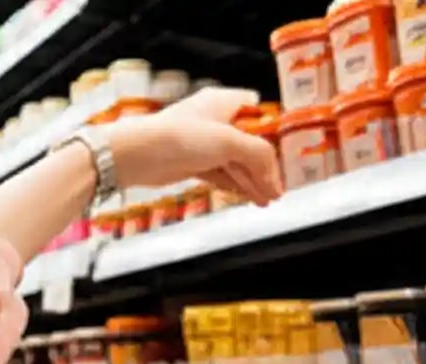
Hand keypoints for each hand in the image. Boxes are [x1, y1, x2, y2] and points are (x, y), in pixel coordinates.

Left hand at [109, 87, 284, 205]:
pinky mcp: (190, 164)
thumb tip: (274, 174)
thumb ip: (258, 155)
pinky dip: (236, 186)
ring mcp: (201, 144)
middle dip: (265, 166)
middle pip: (249, 143)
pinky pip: (221, 175)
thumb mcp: (229, 141)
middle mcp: (214, 121)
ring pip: (235, 162)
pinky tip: (250, 197)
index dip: (274, 131)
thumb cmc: (179, 137)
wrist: (137, 155)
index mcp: (224, 102)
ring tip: (269, 200)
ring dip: (253, 181)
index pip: (258, 112)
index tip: (289, 151)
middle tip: (281, 188)